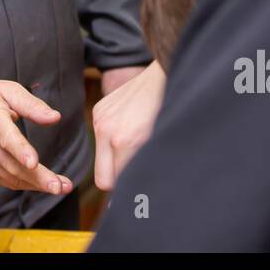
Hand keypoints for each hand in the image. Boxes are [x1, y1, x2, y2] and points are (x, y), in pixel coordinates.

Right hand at [0, 78, 73, 194]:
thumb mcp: (10, 90)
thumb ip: (32, 105)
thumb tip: (54, 117)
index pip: (6, 137)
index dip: (20, 151)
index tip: (33, 163)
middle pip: (12, 164)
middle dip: (38, 178)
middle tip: (59, 186)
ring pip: (11, 177)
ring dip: (37, 185)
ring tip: (61, 187)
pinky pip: (6, 180)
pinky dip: (26, 185)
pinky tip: (43, 185)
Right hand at [92, 62, 165, 190]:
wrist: (165, 75)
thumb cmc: (170, 109)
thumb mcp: (161, 142)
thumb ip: (146, 166)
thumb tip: (140, 190)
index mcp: (125, 141)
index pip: (113, 183)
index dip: (127, 190)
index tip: (136, 194)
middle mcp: (107, 130)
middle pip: (102, 178)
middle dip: (117, 180)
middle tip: (135, 176)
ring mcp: (100, 117)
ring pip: (101, 158)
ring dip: (115, 159)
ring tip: (136, 148)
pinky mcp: (100, 108)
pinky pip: (101, 136)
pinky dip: (113, 139)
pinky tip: (130, 130)